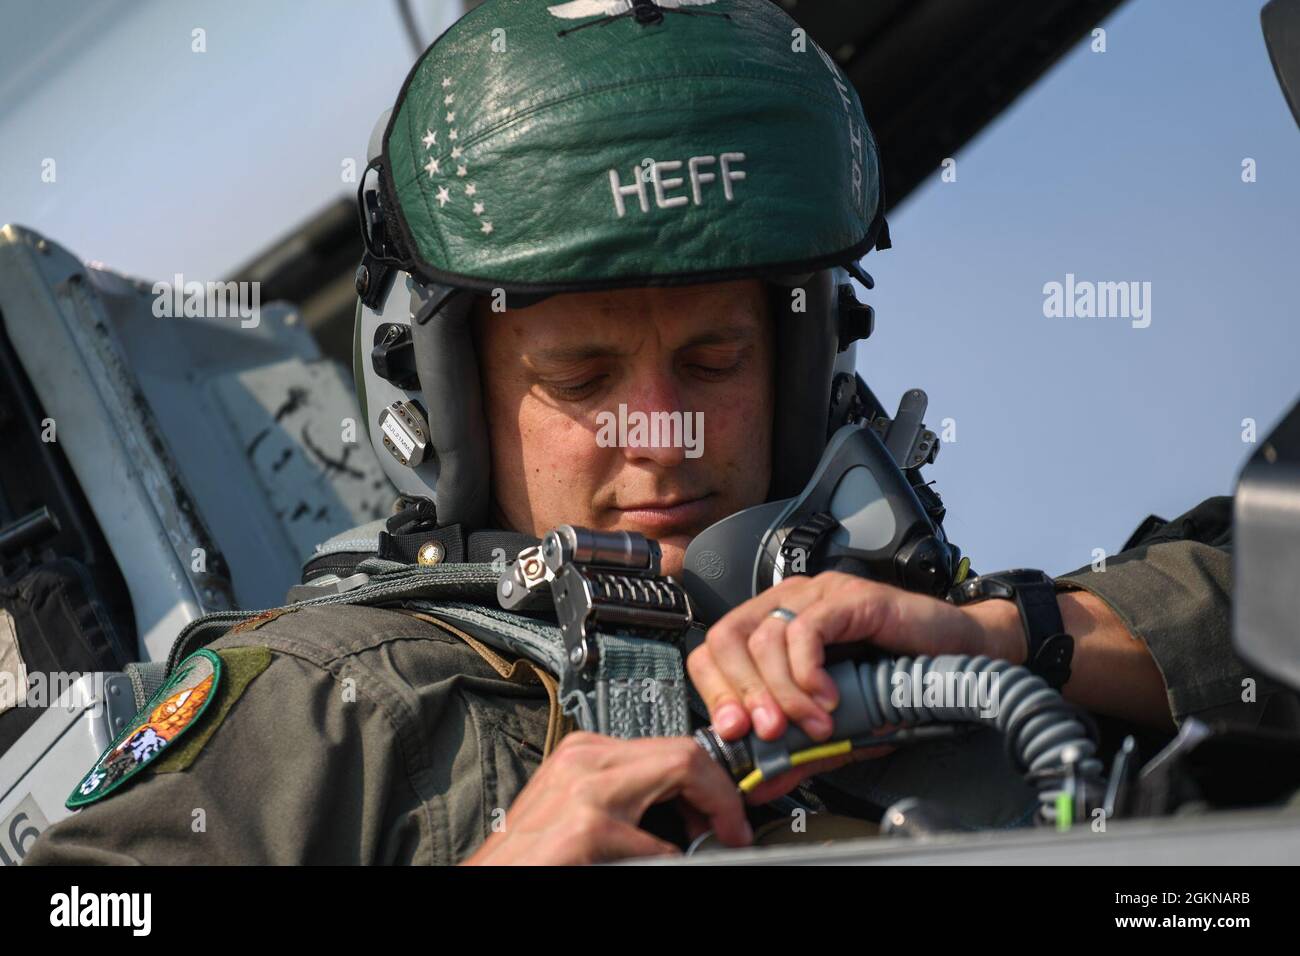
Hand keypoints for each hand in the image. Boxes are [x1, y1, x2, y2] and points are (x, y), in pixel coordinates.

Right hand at [462, 732, 752, 864]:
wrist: (486, 883)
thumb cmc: (535, 857)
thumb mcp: (582, 811)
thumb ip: (630, 800)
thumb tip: (690, 811)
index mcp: (585, 753)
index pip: (670, 746)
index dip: (711, 780)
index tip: (725, 813)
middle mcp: (585, 758)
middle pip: (684, 751)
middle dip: (722, 793)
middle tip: (732, 831)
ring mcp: (585, 789)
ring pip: (683, 770)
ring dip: (711, 816)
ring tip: (712, 845)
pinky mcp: (586, 826)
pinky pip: (660, 843)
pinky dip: (670, 859)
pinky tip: (662, 866)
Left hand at [687, 571, 1022, 745]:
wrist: (963, 658)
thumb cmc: (900, 682)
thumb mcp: (838, 725)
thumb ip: (797, 749)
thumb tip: (761, 781)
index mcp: (774, 624)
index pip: (715, 648)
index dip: (715, 690)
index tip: (734, 732)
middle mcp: (789, 602)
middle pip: (728, 638)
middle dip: (743, 694)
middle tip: (769, 733)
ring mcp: (818, 595)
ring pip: (766, 638)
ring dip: (784, 692)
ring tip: (814, 724)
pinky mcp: (849, 597)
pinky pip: (806, 631)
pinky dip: (810, 672)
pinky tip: (830, 699)